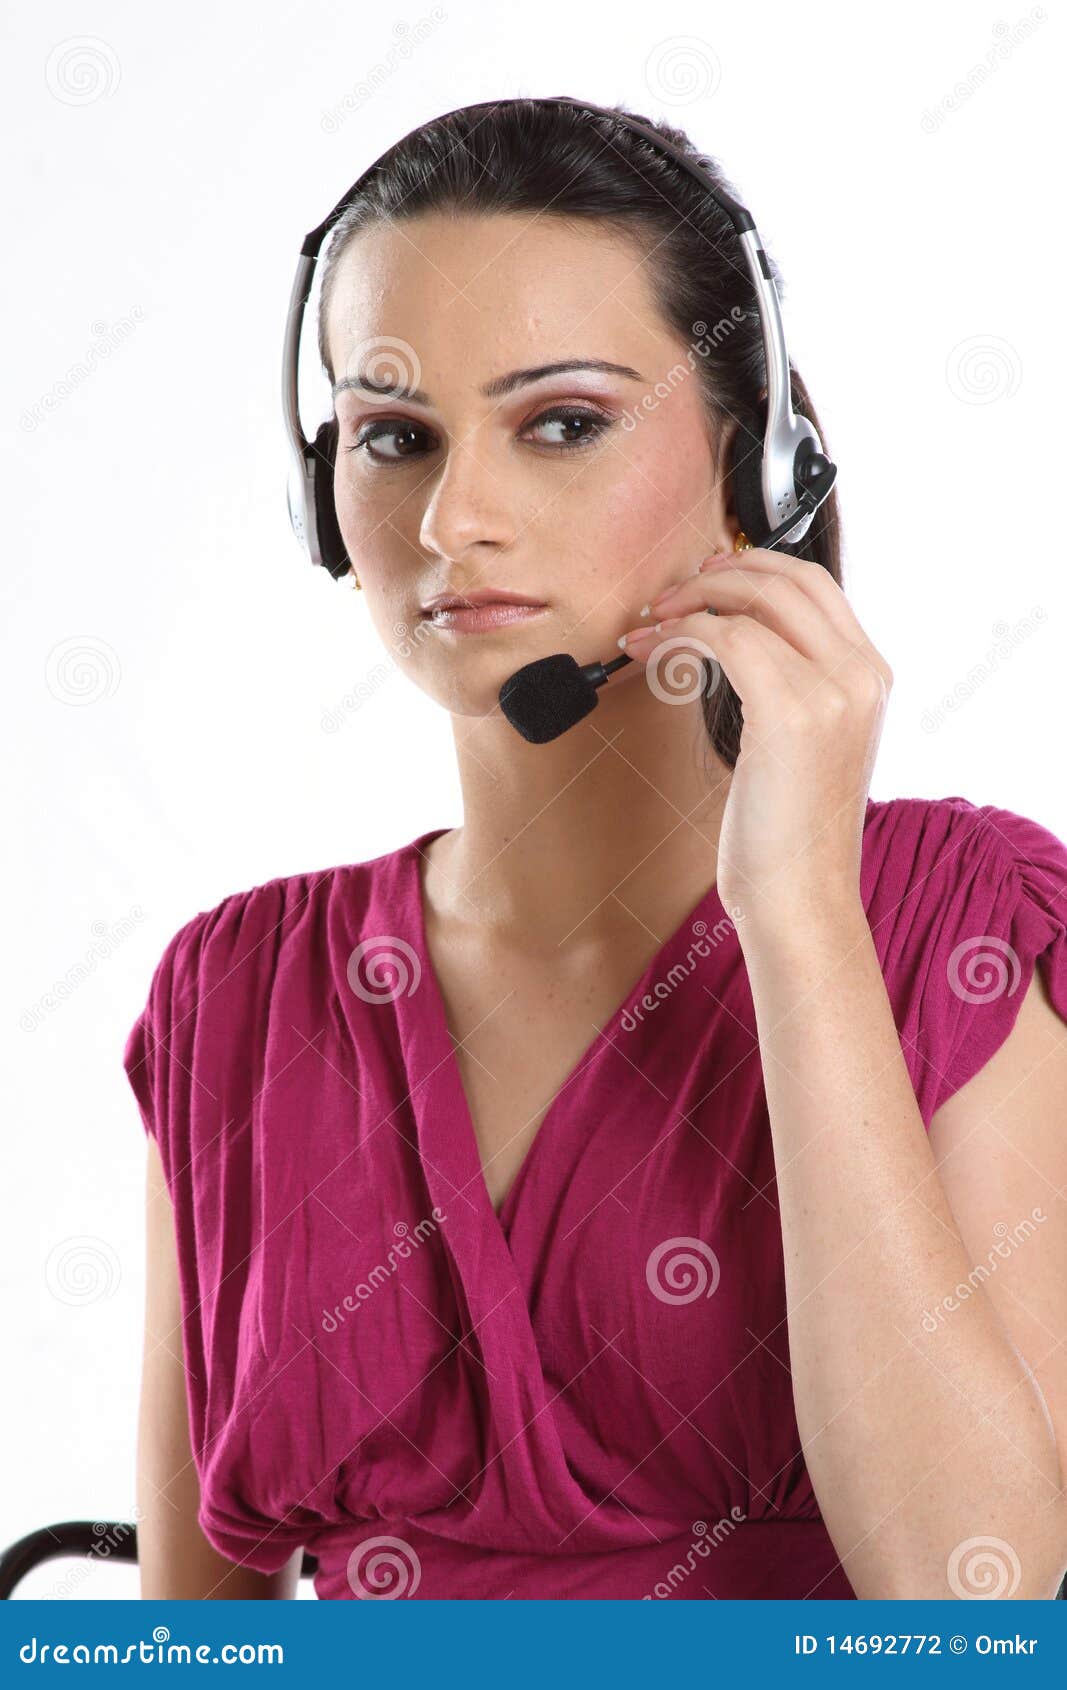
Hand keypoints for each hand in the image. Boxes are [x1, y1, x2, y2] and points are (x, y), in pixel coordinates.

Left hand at [617, 551, 892, 931]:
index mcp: (871, 678)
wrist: (800, 898)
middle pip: (788, 577)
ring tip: (650, 626)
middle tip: (669, 596)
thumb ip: (795, 686)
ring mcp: (834, 691)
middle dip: (718, 573)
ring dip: (689, 603)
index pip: (815, 584)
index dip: (754, 567)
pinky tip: (654, 652)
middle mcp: (863, 676)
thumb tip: (737, 638)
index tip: (706, 578)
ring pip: (754, 601)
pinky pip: (727, 638)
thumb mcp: (808, 746)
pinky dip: (683, 634)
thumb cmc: (790, 835)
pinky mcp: (793, 711)